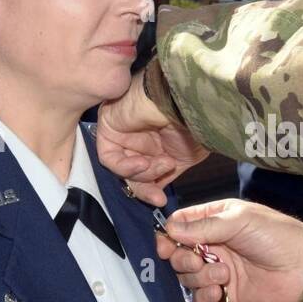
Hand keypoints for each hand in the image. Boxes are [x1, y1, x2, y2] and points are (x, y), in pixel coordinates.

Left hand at [97, 68, 209, 206]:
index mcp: (157, 142)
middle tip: (158, 198)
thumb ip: (165, 174)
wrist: (188, 101)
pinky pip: (109, 158)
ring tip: (164, 164)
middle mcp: (138, 138)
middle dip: (146, 188)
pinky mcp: (108, 126)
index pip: (146, 172)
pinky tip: (144, 162)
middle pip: (132, 173)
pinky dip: (126, 167)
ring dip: (144, 174)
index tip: (161, 200)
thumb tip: (155, 191)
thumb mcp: (184, 156)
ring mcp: (123, 132)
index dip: (152, 189)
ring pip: (123, 168)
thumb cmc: (194, 121)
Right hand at [155, 199, 302, 301]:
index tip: (166, 245)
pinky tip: (219, 291)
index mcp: (214, 220)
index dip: (168, 236)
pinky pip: (200, 298)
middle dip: (182, 259)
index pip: (179, 226)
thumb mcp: (240, 220)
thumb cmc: (276, 235)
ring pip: (187, 277)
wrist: (302, 268)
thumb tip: (171, 229)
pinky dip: (204, 296)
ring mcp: (217, 270)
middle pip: (177, 254)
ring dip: (199, 277)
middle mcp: (212, 245)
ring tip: (223, 274)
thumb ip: (204, 225)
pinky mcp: (224, 293)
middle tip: (198, 261)